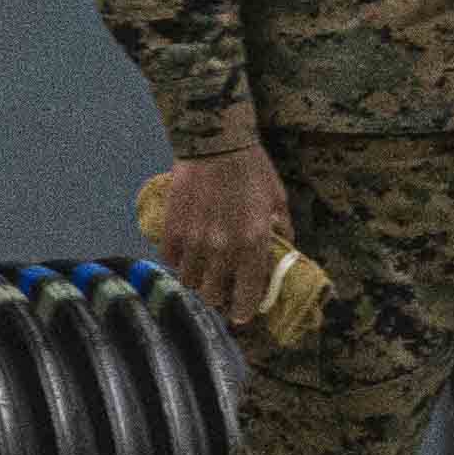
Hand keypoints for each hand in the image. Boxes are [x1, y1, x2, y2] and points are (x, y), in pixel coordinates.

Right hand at [151, 144, 291, 323]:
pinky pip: (171, 260)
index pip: (246, 298)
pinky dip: (178, 260)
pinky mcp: (171, 231)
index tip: (242, 312)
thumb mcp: (278, 200)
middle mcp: (222, 251)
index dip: (244, 311)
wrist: (216, 142)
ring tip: (203, 266)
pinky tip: (186, 249)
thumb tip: (282, 250)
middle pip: (213, 296)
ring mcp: (193, 242)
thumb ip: (281, 230)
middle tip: (222, 283)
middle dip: (219, 294)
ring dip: (197, 278)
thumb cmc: (252, 169)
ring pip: (190, 281)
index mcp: (252, 246)